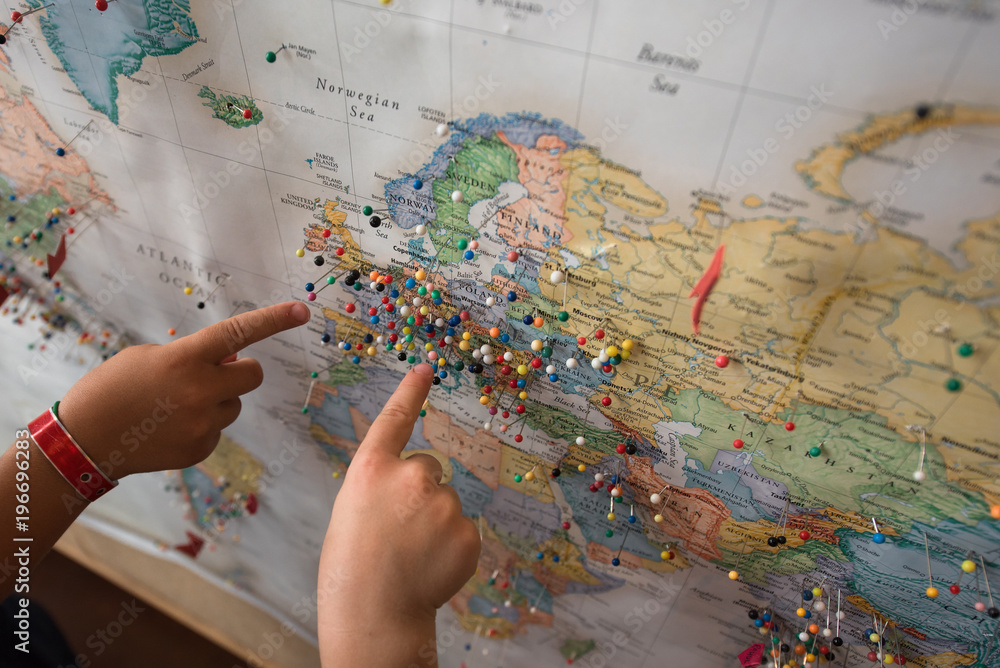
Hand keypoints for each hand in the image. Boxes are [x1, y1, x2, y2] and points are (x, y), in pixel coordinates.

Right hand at [56, 301, 309, 477]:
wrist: (84, 440)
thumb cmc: (113, 387)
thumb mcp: (149, 356)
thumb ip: (193, 355)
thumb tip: (229, 362)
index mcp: (186, 359)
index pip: (239, 333)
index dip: (273, 320)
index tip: (301, 310)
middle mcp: (201, 391)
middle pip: (252, 375)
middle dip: (238, 372)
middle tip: (211, 373)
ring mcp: (202, 424)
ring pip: (234, 404)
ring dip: (215, 400)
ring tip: (173, 406)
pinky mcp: (200, 449)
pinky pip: (217, 430)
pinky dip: (200, 426)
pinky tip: (169, 427)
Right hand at [317, 365, 480, 665]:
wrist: (374, 616)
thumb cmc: (351, 569)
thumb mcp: (351, 512)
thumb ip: (381, 487)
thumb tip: (411, 485)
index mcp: (371, 469)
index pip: (394, 419)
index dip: (411, 392)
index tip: (428, 368)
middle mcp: (411, 476)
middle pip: (427, 468)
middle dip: (418, 492)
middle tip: (397, 531)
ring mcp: (443, 504)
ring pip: (446, 501)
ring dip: (434, 522)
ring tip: (410, 555)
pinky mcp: (467, 532)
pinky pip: (462, 529)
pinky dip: (450, 546)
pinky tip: (429, 566)